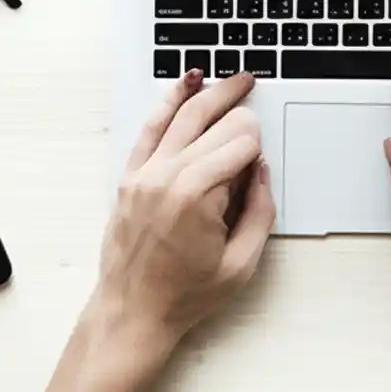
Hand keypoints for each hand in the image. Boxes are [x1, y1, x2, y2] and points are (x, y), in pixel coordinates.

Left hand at [18, 70, 275, 391]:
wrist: (133, 311)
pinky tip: (187, 83)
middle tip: (258, 96)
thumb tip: (260, 170)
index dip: (258, 146)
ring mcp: (145, 173)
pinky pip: (151, 127)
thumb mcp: (242, 263)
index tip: (260, 161)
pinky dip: (169, 100)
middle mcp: (168, 177)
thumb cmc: (185, 294)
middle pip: (215, 124)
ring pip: (184, 115)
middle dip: (241, 114)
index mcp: (197, 197)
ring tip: (235, 79)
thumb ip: (259, 211)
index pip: (240, 145)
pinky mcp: (131, 175)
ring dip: (212, 93)